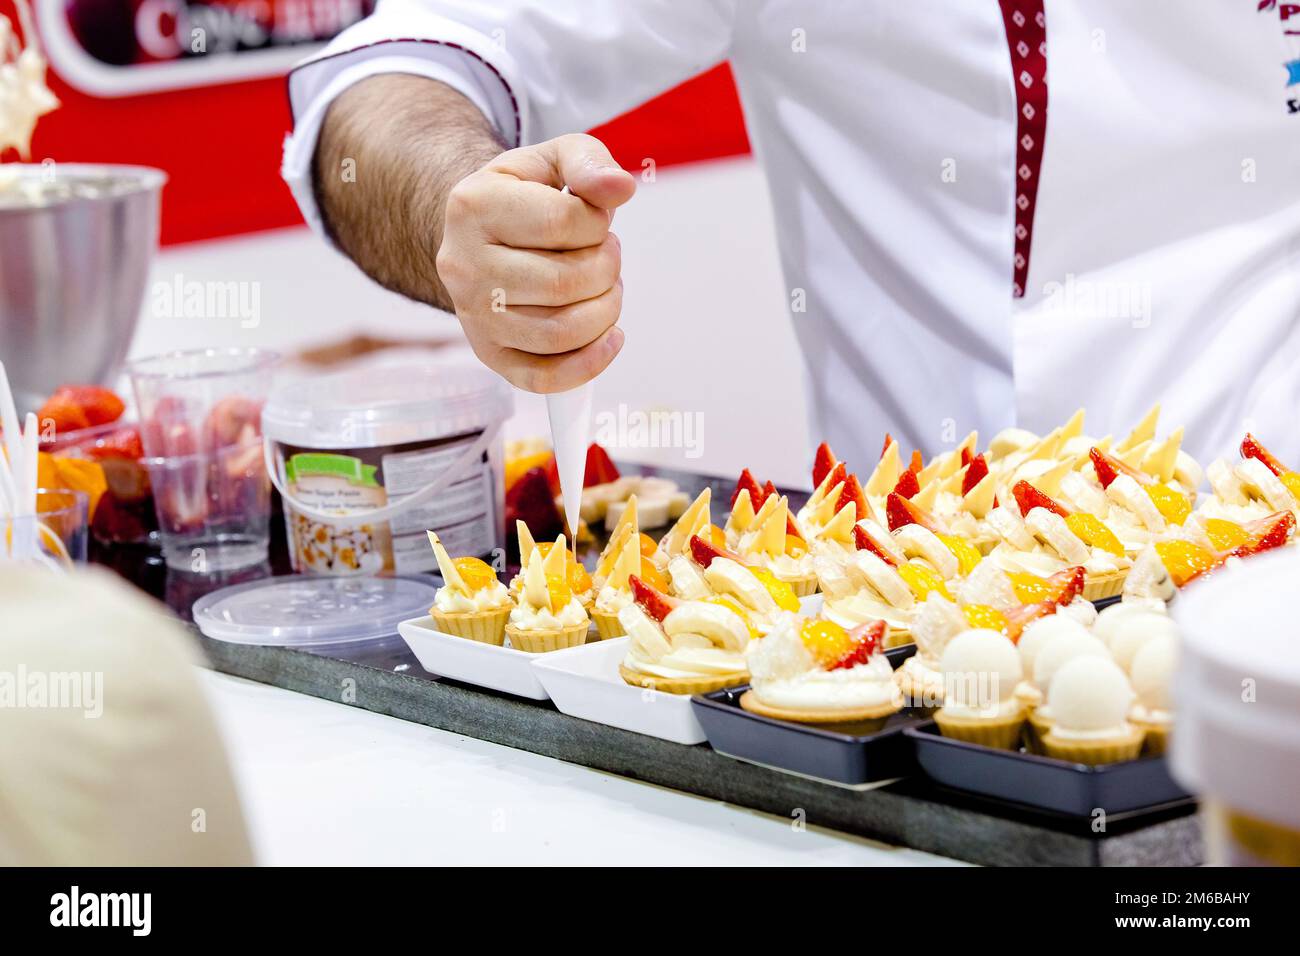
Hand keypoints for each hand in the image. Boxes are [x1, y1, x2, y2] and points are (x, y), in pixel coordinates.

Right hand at [436, 133, 635, 392]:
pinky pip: (545, 378)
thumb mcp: (553, 159)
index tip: (595, 219)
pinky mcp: (489, 354)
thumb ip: (589, 162)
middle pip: (565, 283)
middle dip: (607, 269)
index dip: (598, 223)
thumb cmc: (524, 195)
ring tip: (604, 287)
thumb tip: (621, 188)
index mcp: (473, 206)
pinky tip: (610, 336)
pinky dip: (590, 363)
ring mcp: (473, 316)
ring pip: (561, 333)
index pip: (562, 222)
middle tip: (606, 255)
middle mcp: (464, 265)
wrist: (478, 233)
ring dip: (605, 311)